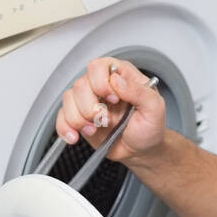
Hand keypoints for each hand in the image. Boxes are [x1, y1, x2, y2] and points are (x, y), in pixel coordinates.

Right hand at [53, 56, 167, 163]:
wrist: (141, 150)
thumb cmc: (149, 127)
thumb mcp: (154, 108)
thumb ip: (138, 91)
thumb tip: (116, 80)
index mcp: (120, 75)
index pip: (98, 66)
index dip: (101, 83)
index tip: (113, 99)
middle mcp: (101, 85)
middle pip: (80, 85)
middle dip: (91, 107)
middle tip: (105, 120)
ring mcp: (88, 101)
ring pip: (68, 99)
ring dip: (79, 119)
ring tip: (94, 129)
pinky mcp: (78, 117)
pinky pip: (61, 117)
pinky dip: (65, 128)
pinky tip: (74, 137)